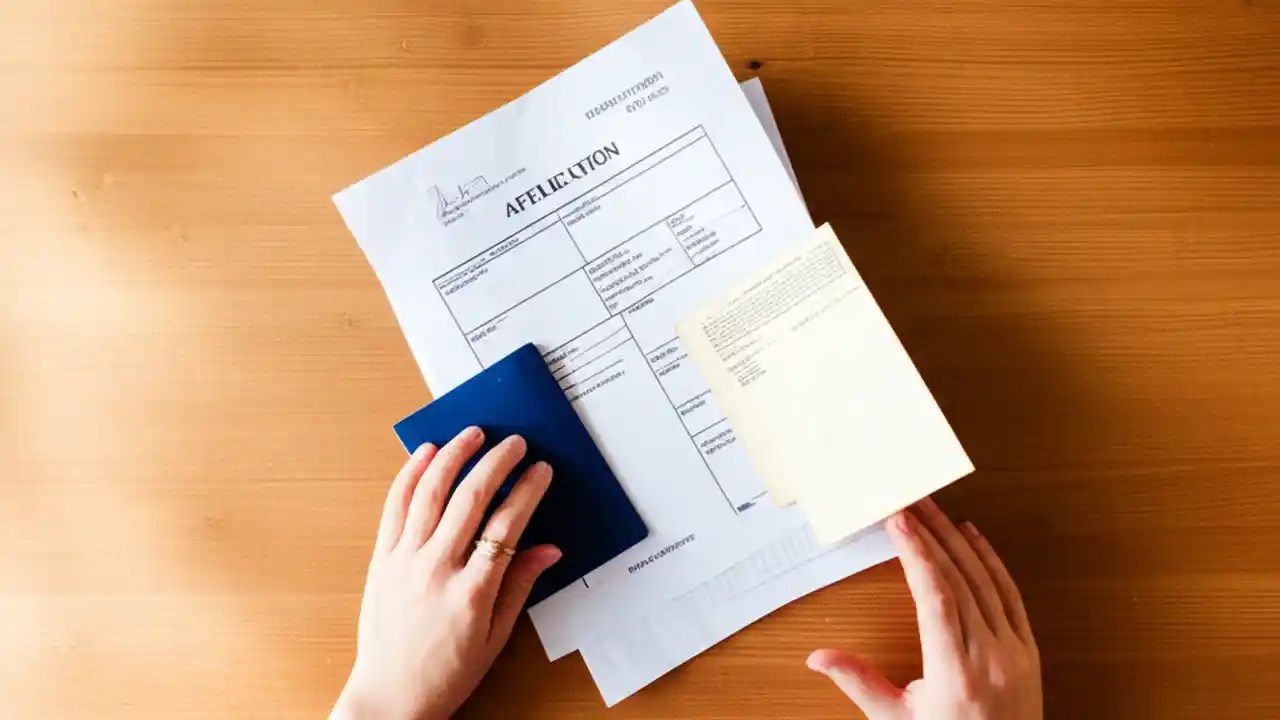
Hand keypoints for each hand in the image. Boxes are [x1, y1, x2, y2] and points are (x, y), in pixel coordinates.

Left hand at [332, 427, 559, 719]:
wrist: (390, 698)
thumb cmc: (446, 673)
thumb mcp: (495, 637)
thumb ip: (521, 586)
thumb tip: (549, 548)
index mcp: (471, 593)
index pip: (506, 525)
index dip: (528, 491)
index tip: (541, 471)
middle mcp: (435, 570)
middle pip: (470, 499)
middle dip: (497, 463)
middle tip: (515, 443)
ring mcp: (403, 562)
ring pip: (430, 492)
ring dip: (454, 456)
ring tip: (473, 434)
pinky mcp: (380, 559)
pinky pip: (394, 506)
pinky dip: (409, 475)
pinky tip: (426, 454)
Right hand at [807, 497, 1041, 719]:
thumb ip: (859, 683)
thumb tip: (816, 657)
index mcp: (955, 675)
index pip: (935, 598)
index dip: (916, 554)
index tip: (899, 523)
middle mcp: (990, 658)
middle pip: (959, 580)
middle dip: (931, 535)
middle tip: (909, 503)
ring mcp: (1014, 653)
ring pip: (985, 581)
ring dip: (957, 541)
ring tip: (934, 511)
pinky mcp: (1029, 652)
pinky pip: (1010, 595)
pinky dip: (992, 562)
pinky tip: (973, 539)